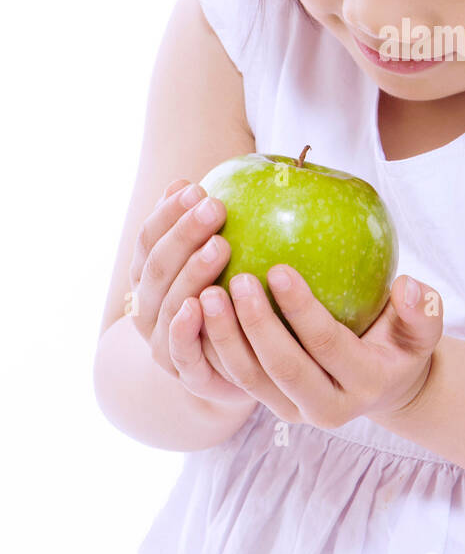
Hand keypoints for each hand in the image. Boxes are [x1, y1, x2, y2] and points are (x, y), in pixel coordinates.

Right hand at [127, 175, 242, 400]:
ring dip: (193, 272)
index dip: (168, 213)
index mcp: (150, 276)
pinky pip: (181, 350)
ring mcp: (161, 340)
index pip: (150, 238)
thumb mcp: (216, 265)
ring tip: (220, 246)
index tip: (195, 187)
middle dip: (184, 233)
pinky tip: (198, 306)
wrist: (225, 374)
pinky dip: (185, 328)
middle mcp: (148, 306)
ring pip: (169, 304)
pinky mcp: (185, 372)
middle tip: (215, 207)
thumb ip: (212, 230)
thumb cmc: (227, 305)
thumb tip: (216, 179)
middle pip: (159, 266)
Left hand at [194, 266, 443, 428]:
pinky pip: (234, 378)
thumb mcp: (424, 328)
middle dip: (254, 325)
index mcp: (364, 384)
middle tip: (234, 279)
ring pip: (249, 379)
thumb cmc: (402, 340)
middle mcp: (326, 408)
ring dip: (223, 338)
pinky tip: (197, 309)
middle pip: (281, 367)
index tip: (277, 268)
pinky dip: (213, 348)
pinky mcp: (270, 406)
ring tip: (206, 294)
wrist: (386, 384)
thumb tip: (408, 288)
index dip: (300, 310)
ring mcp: (293, 412)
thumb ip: (423, 310)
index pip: (325, 345)